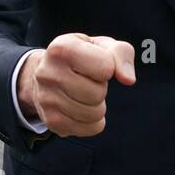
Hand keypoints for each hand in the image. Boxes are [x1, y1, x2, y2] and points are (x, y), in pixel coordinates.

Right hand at [16, 34, 135, 136]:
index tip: (95, 63)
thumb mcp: (101, 45)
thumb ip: (121, 54)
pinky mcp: (51, 121)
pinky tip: (81, 108)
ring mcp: (46, 99)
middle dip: (101, 88)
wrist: (47, 72)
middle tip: (89, 81)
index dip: (108, 67)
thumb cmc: (81, 56)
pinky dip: (93, 121)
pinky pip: (90, 129)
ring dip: (97, 105)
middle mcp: (47, 73)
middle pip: (97, 94)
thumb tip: (128, 79)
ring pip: (94, 114)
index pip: (105, 68)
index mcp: (61, 48)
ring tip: (84, 94)